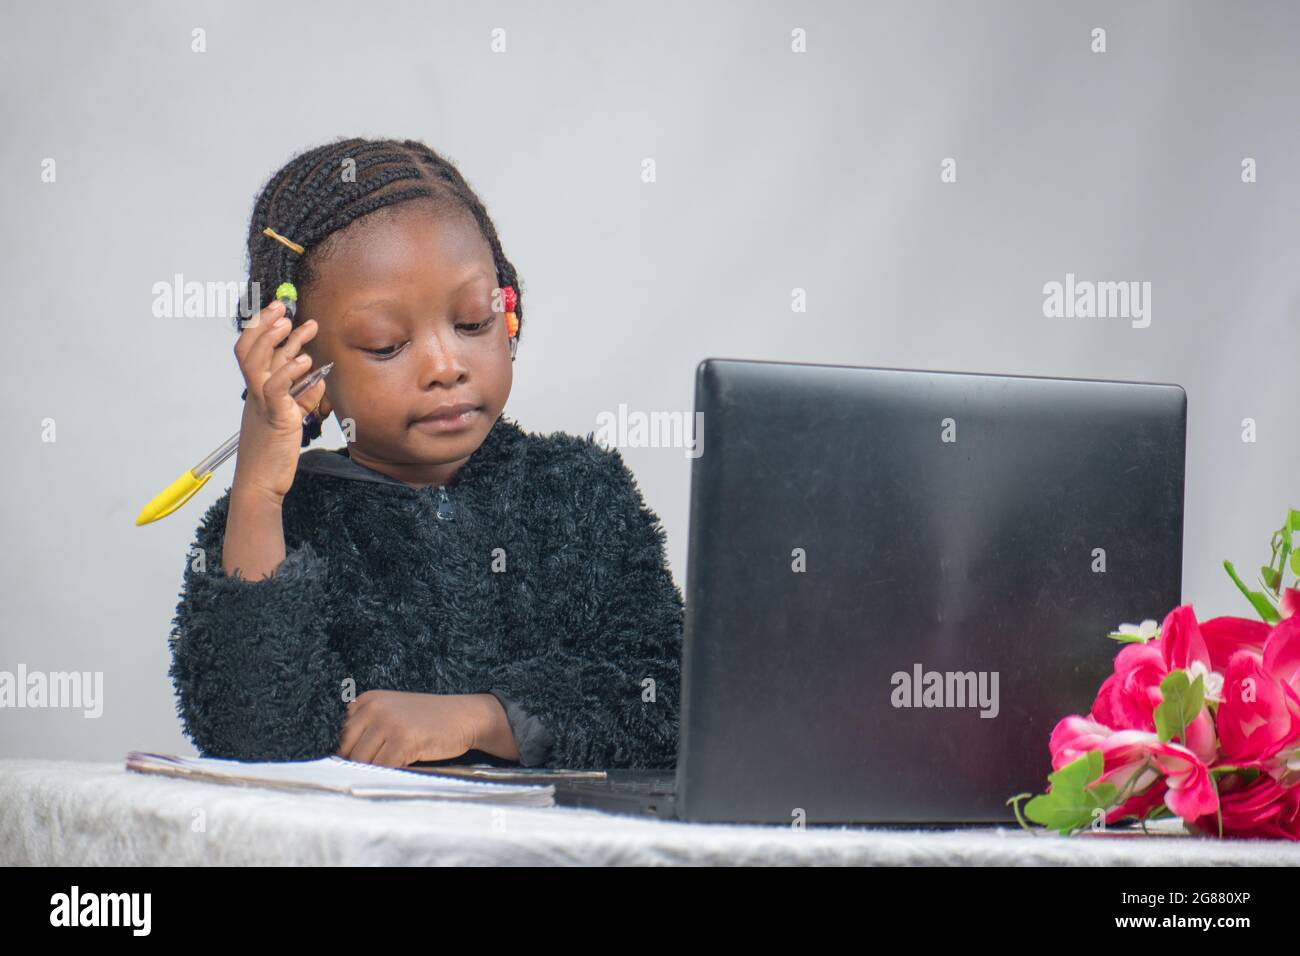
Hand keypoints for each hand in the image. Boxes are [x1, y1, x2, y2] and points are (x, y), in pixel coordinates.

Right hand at [231, 298, 325, 503]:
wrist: (260, 482)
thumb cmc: (273, 453)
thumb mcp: (290, 418)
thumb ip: (303, 397)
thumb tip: (320, 380)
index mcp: (255, 391)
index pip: (251, 351)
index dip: (261, 328)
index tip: (278, 310)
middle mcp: (254, 393)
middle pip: (251, 350)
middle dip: (266, 325)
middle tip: (284, 306)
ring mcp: (261, 404)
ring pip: (259, 363)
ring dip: (276, 341)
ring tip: (294, 324)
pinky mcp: (274, 418)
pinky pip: (277, 389)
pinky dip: (290, 372)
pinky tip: (305, 361)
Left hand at [336, 690, 477, 766]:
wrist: (463, 716)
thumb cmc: (426, 720)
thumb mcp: (391, 713)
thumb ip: (366, 728)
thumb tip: (338, 760)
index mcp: (366, 700)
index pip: (339, 735)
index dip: (348, 752)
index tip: (361, 760)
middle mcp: (373, 708)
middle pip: (347, 750)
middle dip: (359, 764)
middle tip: (381, 766)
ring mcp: (388, 723)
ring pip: (362, 762)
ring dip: (375, 770)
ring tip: (394, 765)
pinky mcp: (403, 740)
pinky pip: (382, 768)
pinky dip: (388, 774)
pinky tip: (403, 766)